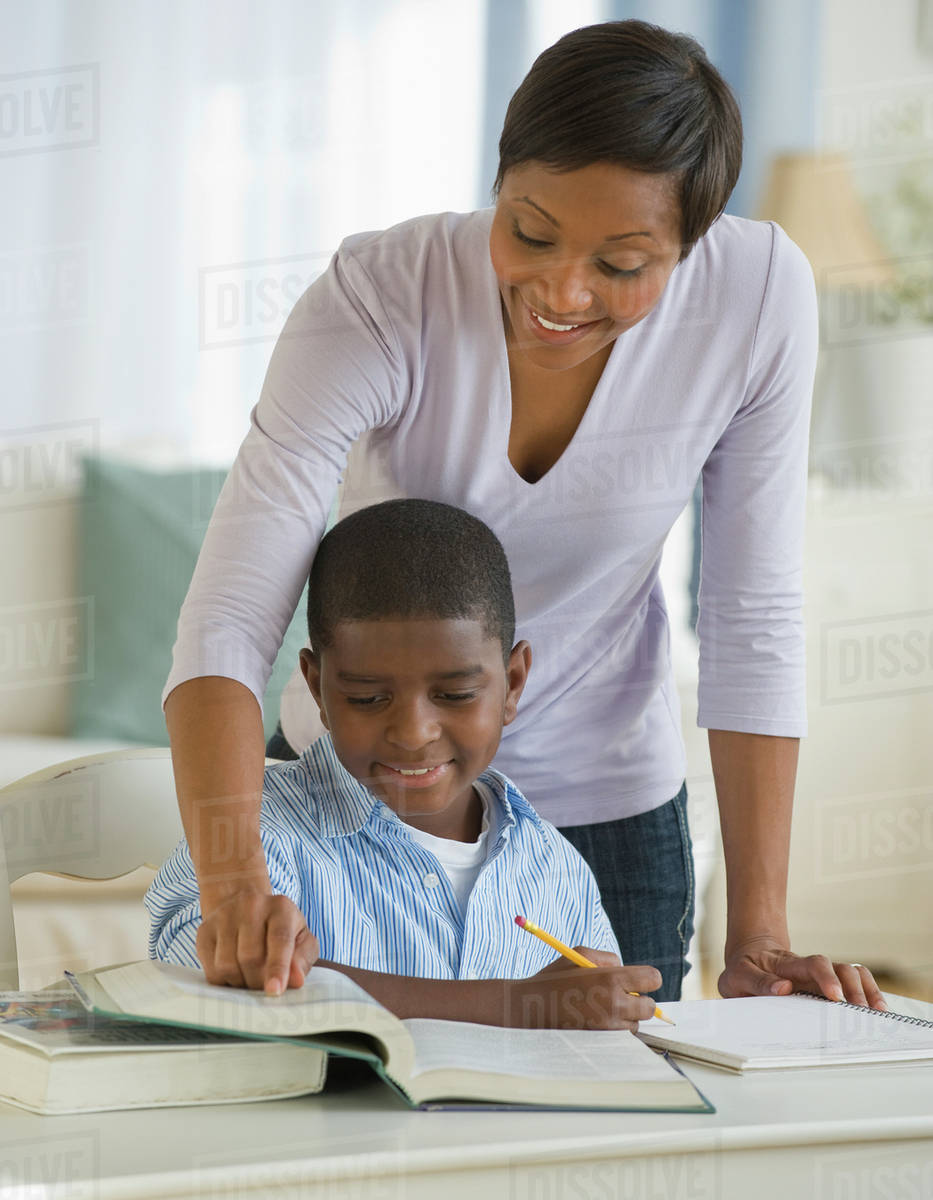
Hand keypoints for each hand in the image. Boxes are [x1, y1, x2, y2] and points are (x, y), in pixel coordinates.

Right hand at [196, 889, 318, 994]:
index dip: (278, 968)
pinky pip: (211, 969)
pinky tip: (235, 974)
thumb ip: (302, 960)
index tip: (274, 991)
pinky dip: (223, 981)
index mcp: (281, 907)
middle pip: (250, 957)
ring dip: (240, 983)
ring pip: (227, 965)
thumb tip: (296, 981)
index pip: (280, 939)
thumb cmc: (279, 930)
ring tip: (249, 978)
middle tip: (264, 987)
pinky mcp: (205, 930)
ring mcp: (225, 915)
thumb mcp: (301, 940)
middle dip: (258, 981)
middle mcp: (251, 905)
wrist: (247, 908)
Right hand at [505, 949, 661, 1029]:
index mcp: (611, 978)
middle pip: (650, 1007)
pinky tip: (597, 1020)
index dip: (648, 979)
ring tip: (603, 1009)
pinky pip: (621, 1037)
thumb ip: (609, 959)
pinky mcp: (602, 1042)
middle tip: (624, 997)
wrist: (530, 1007)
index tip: (641, 981)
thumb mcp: (580, 954)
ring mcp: (608, 1026)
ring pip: (635, 1025)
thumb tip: (626, 969)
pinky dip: (615, 1030)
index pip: (652, 979)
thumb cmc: (555, 977)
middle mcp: (614, 1004)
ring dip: (626, 1018)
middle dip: (640, 1001)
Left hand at [719, 936, 886, 1010]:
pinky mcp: (826, 984)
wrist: (750, 956)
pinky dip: (868, 992)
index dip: (826, 977)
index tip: (834, 997)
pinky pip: (853, 981)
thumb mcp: (738, 977)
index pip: (812, 963)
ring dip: (866, 991)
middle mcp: (808, 968)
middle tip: (859, 1011)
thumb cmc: (744, 970)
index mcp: (786, 965)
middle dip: (853, 988)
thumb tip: (783, 988)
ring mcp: (819, 975)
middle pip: (839, 967)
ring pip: (850, 973)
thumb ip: (757, 982)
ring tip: (876, 1013)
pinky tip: (877, 1010)